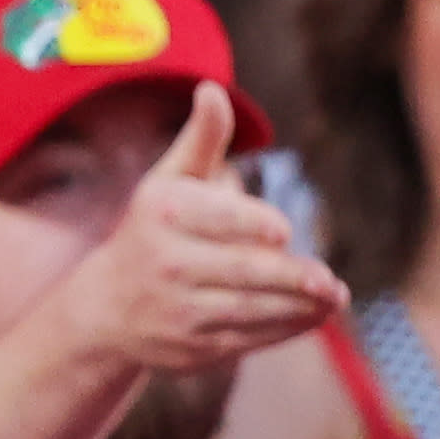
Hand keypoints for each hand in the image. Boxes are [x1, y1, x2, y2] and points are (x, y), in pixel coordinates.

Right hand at [43, 82, 344, 378]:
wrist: (105, 309)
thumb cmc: (151, 230)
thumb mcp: (167, 181)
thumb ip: (201, 138)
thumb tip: (211, 90)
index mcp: (163, 214)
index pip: (215, 218)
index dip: (251, 225)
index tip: (283, 231)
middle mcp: (166, 264)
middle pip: (239, 271)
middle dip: (289, 277)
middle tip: (328, 279)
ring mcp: (177, 311)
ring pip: (247, 310)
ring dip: (297, 307)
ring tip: (333, 297)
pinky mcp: (192, 348)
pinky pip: (246, 339)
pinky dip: (284, 330)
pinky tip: (314, 316)